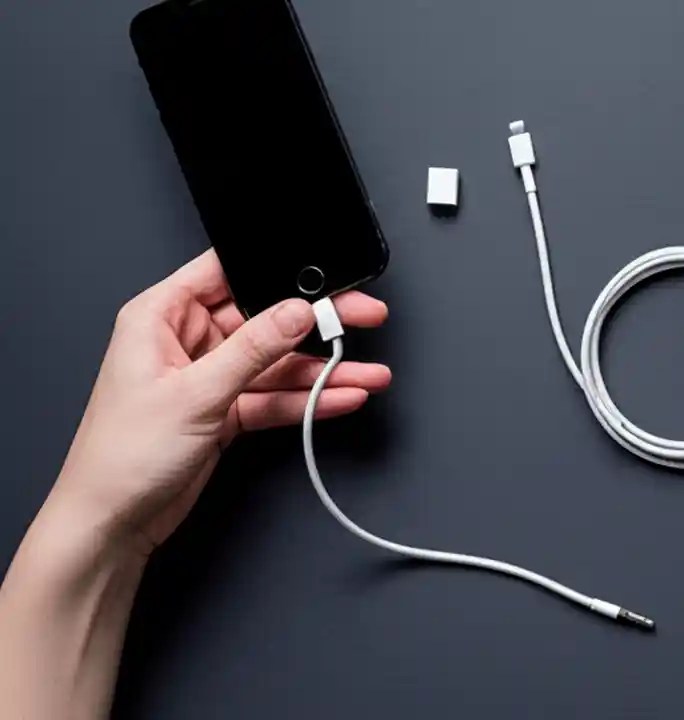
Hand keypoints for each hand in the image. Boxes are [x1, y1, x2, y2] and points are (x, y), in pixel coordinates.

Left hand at [50, 250, 390, 556]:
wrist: (112, 522)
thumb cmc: (122, 456)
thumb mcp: (196, 394)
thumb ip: (252, 350)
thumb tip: (295, 311)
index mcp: (161, 316)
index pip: (226, 272)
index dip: (274, 269)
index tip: (320, 276)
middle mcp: (186, 340)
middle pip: (263, 317)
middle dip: (315, 322)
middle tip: (361, 317)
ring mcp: (209, 376)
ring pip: (277, 362)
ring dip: (322, 369)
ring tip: (366, 372)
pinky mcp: (225, 410)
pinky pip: (275, 396)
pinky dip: (308, 399)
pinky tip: (341, 396)